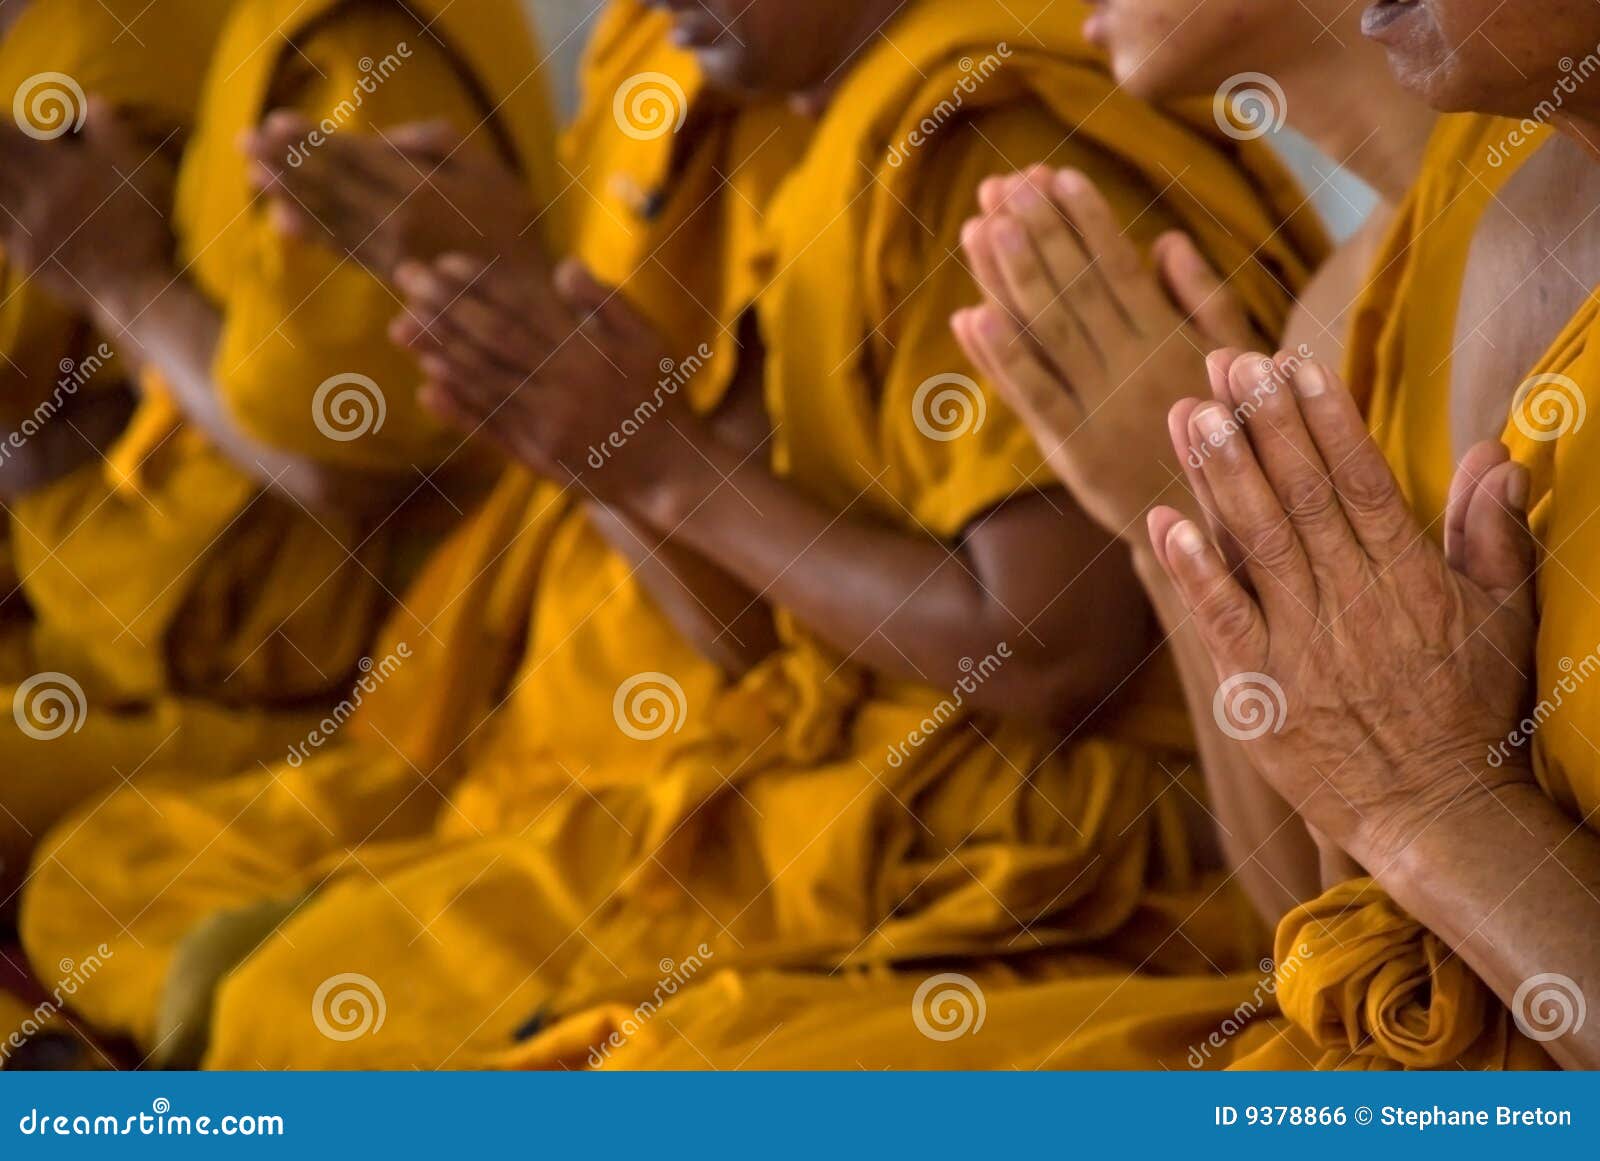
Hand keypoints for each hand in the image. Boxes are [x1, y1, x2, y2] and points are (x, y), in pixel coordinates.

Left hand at [0, 99, 177, 327]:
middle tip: (1, 141)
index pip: (13, 133)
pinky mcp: (25, 255)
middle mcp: (37, 195)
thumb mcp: (137, 172)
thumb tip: (92, 100)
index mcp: (62, 169)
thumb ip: (111, 132)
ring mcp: (27, 227)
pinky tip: (1, 209)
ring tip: (3, 173)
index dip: (4, 126)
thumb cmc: (143, 227)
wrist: (138, 288)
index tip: (5, 123)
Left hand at [243, 117, 544, 281]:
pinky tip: (286, 222)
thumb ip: (438, 148)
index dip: (312, 142)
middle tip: (246, 141)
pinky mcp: (393, 277)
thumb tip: (387, 137)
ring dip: (289, 195)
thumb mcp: (492, 172)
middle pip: (332, 187)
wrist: (530, 298)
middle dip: (287, 163)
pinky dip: (313, 235)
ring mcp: (393, 254)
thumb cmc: (516, 228)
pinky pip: (345, 252)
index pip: (355, 159)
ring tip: (254, 174)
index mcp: (423, 190)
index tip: (276, 122)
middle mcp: (400, 222)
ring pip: (330, 218)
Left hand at [392, 253, 703, 503]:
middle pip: (492, 336)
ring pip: (484, 379)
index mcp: (586, 349)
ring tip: (402, 325)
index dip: (478, 283)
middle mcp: (562, 383)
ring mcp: (547, 421)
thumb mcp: (650, 340)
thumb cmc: (662, 399)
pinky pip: (493, 427)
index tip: (441, 263)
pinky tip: (429, 386)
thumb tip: (560, 268)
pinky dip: (460, 407)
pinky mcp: (540, 455)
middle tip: (405, 278)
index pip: (521, 305)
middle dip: (444, 305)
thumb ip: (606, 302)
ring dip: (440, 351)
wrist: (673, 472)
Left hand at [951, 165, 1263, 538]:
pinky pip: (1032, 397)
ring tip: (980, 226)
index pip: (1119, 267)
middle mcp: (1131, 367)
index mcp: (1169, 340)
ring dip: (1009, 278)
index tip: (1053, 175)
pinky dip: (1000, 358)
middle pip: (1075, 288)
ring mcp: (1098, 406)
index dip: (1085, 219)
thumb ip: (1202, 299)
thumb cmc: (1228, 435)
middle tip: (1001, 185)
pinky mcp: (1071, 449)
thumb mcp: (1233, 362)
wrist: (1214, 529)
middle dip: (1037, 232)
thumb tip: (1165, 239)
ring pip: (1048, 332)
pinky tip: (969, 317)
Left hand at [1148, 350, 1539, 869]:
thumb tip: (1496, 455)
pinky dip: (1193, 571)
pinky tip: (1162, 520)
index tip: (1294, 363)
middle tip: (1227, 362)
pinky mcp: (1260, 691)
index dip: (1325, 418)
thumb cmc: (1469, 712)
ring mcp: (1302, 645)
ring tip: (1190, 413)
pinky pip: (1222, 621)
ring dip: (1221, 476)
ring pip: (1257, 545)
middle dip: (1263, 424)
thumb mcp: (1502, 619)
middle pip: (1300, 496)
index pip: (1360, 481)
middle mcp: (1352, 602)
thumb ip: (1492, 536)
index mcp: (1408, 577)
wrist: (1434, 814)